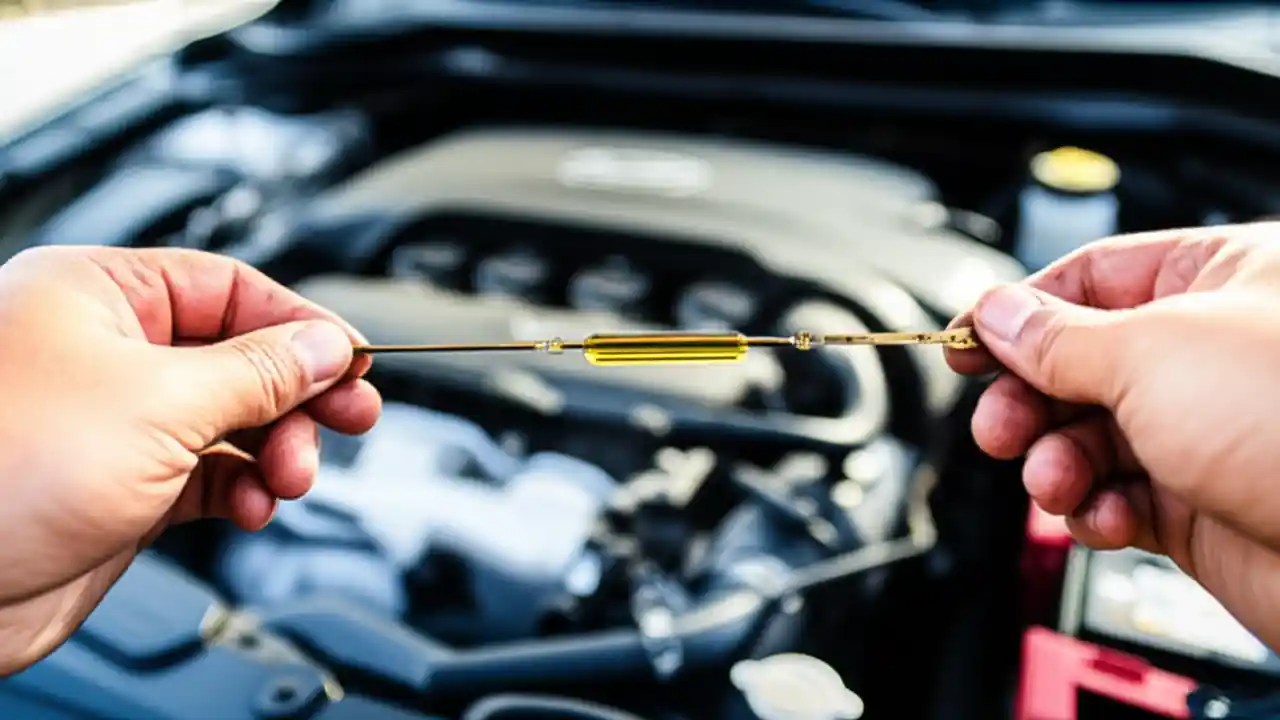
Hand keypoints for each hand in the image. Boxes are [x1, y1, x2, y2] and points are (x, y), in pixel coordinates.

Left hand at [0, 246, 380, 674]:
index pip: (229, 288)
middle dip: (297, 393)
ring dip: (276, 449)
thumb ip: (260, 371)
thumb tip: (324, 346)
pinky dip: (243, 488)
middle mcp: (106, 351)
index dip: (299, 324)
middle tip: (350, 417)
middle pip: (239, 355)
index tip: (352, 360)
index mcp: (97, 294)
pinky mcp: (121, 484)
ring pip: (231, 419)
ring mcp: (114, 420)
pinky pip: (209, 473)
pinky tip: (255, 504)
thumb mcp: (161, 403)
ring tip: (292, 476)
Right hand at [946, 222, 1279, 651]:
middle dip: (1028, 398)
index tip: (964, 342)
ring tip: (1054, 480)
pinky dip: (1096, 510)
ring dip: (1056, 462)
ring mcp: (1209, 429)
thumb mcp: (1154, 354)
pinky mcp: (1204, 502)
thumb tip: (997, 313)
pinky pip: (1118, 497)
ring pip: (1090, 435)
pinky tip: (1103, 516)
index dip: (1018, 311)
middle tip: (997, 424)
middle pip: (1079, 362)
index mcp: (1222, 279)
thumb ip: (1057, 338)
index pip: (1091, 278)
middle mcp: (1214, 352)